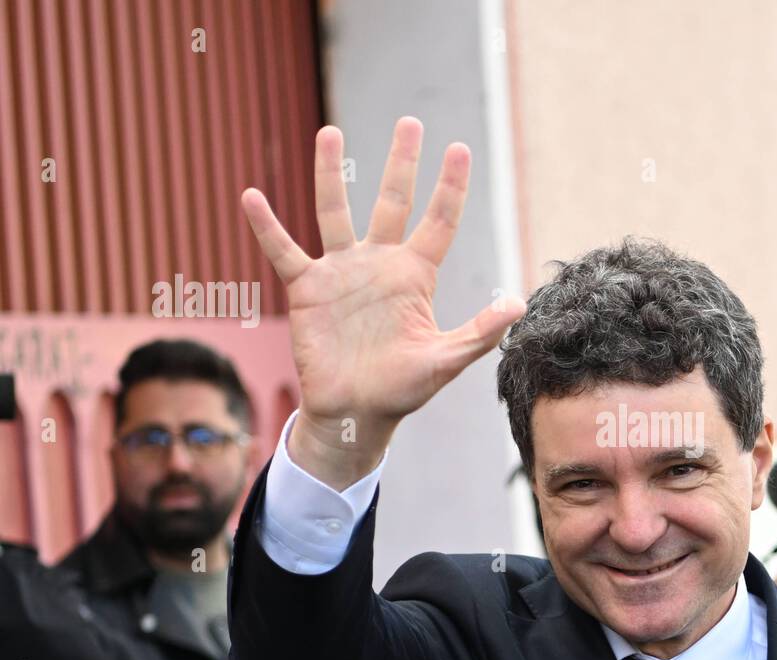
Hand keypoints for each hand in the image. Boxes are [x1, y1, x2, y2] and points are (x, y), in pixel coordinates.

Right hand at [241, 118, 525, 488]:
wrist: (355, 413)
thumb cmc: (402, 390)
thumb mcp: (445, 360)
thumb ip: (479, 332)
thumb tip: (518, 303)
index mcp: (414, 276)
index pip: (438, 222)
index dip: (449, 187)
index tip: (459, 149)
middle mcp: (379, 264)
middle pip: (392, 201)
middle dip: (402, 163)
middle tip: (411, 123)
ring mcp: (341, 272)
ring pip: (334, 211)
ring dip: (329, 173)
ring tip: (329, 132)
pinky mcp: (307, 289)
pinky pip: (284, 251)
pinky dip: (267, 226)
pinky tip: (251, 196)